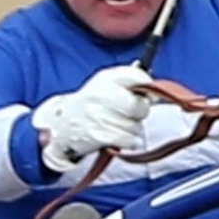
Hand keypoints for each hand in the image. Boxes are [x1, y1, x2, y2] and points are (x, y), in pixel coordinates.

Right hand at [33, 63, 153, 172]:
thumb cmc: (92, 105)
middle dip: (140, 112)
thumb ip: (130, 85)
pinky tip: (116, 137)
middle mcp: (101, 94)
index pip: (136, 76)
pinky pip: (129, 140)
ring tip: (116, 125)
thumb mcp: (106, 87)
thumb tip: (155, 92)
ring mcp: (99, 115)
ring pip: (136, 125)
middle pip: (140, 106)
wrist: (62, 126)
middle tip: (129, 114)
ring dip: (132, 129)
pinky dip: (127, 141)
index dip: (147, 87)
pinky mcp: (99, 135)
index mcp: (105, 78)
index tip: (147, 94)